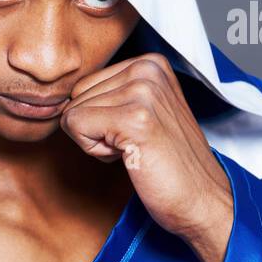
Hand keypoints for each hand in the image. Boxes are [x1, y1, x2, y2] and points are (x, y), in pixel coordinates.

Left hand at [59, 53, 233, 261]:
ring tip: (137, 150)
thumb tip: (59, 97)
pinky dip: (95, 151)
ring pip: (72, 114)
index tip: (134, 133)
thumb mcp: (140, 112)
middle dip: (95, 129)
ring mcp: (143, 91)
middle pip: (75, 97)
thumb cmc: (166, 163)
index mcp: (149, 62)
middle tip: (135, 145)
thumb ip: (108, 95)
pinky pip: (76, 127)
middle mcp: (147, 68)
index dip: (98, 118)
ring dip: (97, 142)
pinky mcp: (135, 118)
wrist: (202, 199)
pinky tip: (130, 156)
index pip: (83, 85)